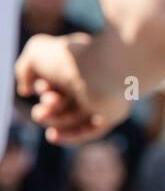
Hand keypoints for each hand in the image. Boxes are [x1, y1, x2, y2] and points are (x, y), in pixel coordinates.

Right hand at [15, 32, 130, 143]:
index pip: (57, 82)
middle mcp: (92, 79)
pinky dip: (71, 135)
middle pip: (65, 102)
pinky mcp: (112, 115)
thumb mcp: (36, 54)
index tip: (41, 86)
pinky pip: (90, 130)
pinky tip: (53, 136)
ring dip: (55, 119)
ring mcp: (103, 98)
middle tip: (43, 108)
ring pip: (75, 116)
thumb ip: (25, 69)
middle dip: (47, 108)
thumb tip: (27, 90)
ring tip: (43, 116)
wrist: (103, 71)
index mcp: (79, 61)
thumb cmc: (70, 60)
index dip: (44, 88)